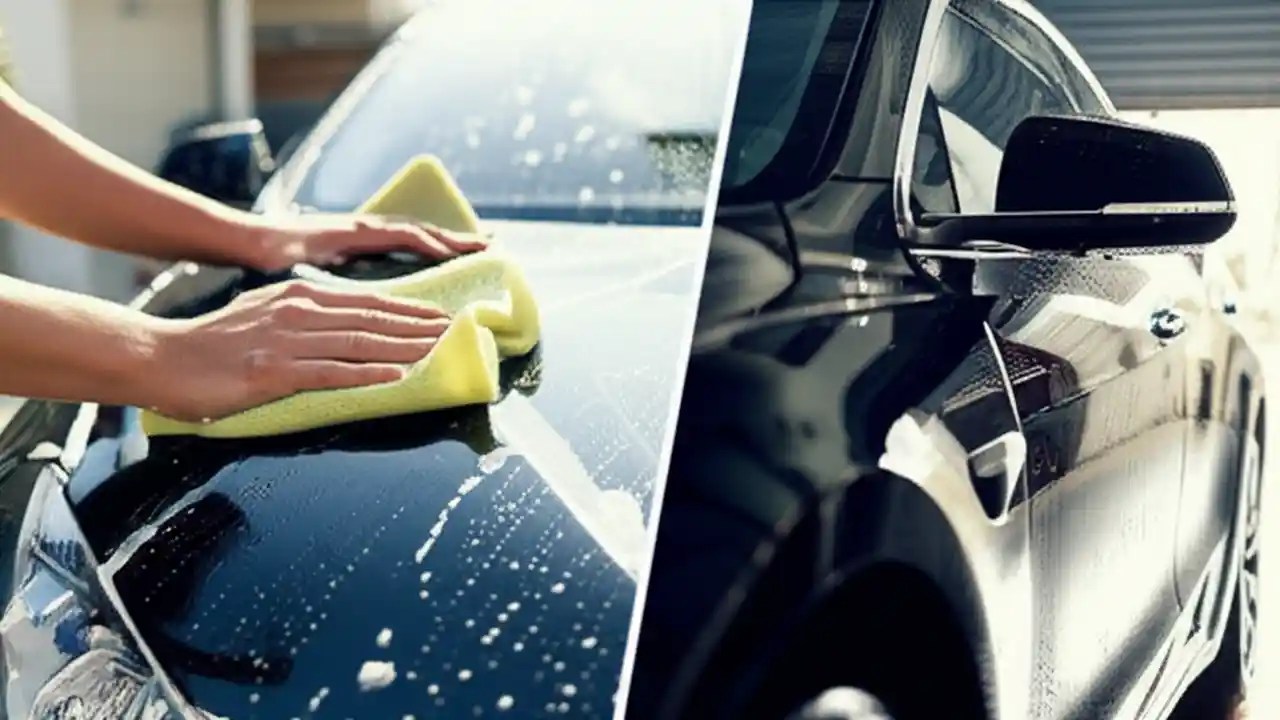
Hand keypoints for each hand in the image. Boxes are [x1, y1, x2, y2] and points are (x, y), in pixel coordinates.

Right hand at [148, 280, 448, 421]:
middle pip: (371, 319)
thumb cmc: (211, 345)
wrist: (160, 358)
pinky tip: (397, 377)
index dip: (407, 309)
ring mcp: (287, 341)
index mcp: (297, 297)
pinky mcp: (274, 372)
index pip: (365, 302)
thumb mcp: (262, 316)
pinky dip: (369, 375)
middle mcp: (298, 312)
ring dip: (405, 347)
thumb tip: (339, 327)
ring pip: (360, 343)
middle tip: (454, 330)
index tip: (439, 315)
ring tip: (438, 350)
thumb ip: (301, 317)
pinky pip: (332, 373)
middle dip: (417, 325)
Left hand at [251, 214, 488, 271]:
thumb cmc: (272, 252)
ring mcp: (360, 229)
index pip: (409, 235)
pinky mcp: (354, 236)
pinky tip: (435, 250)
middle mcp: (363, 227)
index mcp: (355, 231)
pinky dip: (422, 241)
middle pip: (419, 230)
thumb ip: (340, 263)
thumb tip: (369, 281)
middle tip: (490, 245)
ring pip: (412, 231)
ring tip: (473, 245)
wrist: (246, 239)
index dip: (440, 244)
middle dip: (455, 238)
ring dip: (443, 237)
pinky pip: (397, 237)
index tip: (470, 254)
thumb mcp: (304, 261)